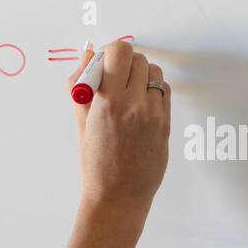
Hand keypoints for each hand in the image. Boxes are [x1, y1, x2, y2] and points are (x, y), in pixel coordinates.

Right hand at [67, 40, 170, 218]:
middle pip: (138, 58)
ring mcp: (153, 113)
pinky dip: (152, 91)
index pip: (119, 51)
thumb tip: (87, 54)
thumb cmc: (95, 163)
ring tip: (128, 95)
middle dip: (124, 64)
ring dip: (140, 76)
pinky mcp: (166, 122)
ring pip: (153, 71)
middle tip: (114, 81)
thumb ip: (82, 86)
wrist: (117, 196)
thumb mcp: (81, 123)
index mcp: (107, 102)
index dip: (110, 53)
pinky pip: (163, 91)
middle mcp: (133, 104)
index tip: (104, 64)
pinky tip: (140, 107)